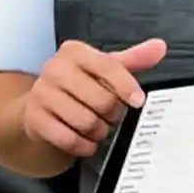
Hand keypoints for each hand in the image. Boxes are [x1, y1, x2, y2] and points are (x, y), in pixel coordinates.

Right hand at [22, 38, 166, 157]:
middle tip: (111, 115)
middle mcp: (54, 68)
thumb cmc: (78, 85)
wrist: (39, 106)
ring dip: (99, 131)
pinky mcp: (34, 118)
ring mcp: (42, 93)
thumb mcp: (104, 69)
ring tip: (98, 127)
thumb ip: (133, 59)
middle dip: (113, 114)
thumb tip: (159, 47)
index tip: (138, 101)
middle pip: (101, 99)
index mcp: (74, 51)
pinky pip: (68, 139)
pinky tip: (86, 141)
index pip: (107, 66)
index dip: (126, 86)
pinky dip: (84, 145)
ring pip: (86, 121)